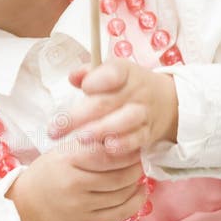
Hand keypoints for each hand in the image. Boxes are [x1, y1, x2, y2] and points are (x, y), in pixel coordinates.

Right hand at [5, 143, 145, 220]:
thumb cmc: (49, 172)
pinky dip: (136, 201)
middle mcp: (73, 185)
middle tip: (138, 157)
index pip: (104, 154)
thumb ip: (90, 144)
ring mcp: (81, 206)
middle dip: (135, 165)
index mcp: (66, 161)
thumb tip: (123, 137)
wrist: (29, 206)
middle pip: (118, 176)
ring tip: (137, 171)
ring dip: (136, 181)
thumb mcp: (63, 151)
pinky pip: (120, 213)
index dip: (124, 150)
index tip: (133, 144)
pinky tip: (140, 190)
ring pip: (122, 194)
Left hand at [49, 58, 178, 154]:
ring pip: (123, 122)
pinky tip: (106, 149)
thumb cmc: (127, 86)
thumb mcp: (111, 73)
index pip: (112, 73)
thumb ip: (89, 74)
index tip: (83, 88)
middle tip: (55, 129)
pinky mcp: (147, 133)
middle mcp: (135, 92)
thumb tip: (72, 77)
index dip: (97, 80)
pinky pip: (136, 140)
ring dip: (101, 130)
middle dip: (78, 117)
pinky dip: (122, 146)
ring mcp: (142, 113)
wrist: (165, 101)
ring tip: (81, 139)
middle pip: (106, 103)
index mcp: (124, 72)